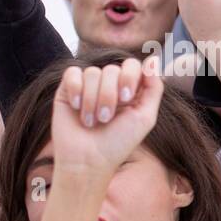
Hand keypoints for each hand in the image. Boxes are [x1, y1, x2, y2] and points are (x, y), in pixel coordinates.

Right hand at [52, 58, 164, 176]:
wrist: (88, 159)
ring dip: (93, 99)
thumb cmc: (119, 142)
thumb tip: (153, 61)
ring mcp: (88, 86)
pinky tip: (76, 107)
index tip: (127, 98)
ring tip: (92, 120)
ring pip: (93, 72)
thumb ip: (153, 88)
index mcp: (129, 90)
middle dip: (110, 94)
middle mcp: (109, 86)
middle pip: (112, 69)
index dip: (130, 76)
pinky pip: (72, 72)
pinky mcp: (67, 89)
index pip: (132, 65)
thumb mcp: (145, 117)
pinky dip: (76, 89)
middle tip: (107, 117)